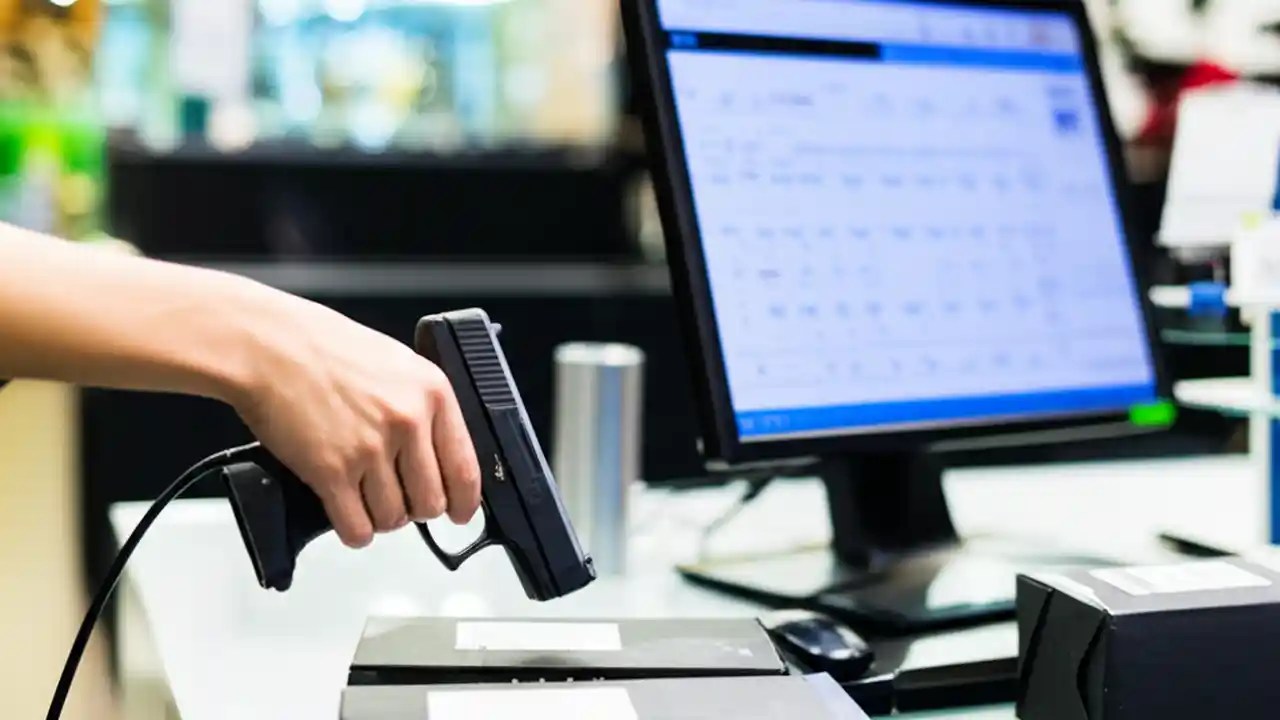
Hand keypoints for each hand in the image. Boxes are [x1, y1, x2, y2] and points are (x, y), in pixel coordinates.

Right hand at [232, 296, 481, 547]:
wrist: (267, 344)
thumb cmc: (322, 347)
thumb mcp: (395, 363)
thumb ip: (421, 405)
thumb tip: (438, 450)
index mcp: (431, 393)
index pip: (465, 469)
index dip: (464, 502)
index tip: (460, 513)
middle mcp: (407, 422)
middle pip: (431, 502)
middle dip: (415, 509)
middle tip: (399, 499)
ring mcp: (370, 449)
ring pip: (394, 518)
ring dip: (381, 519)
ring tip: (365, 499)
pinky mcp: (331, 471)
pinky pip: (357, 527)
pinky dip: (354, 530)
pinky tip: (347, 515)